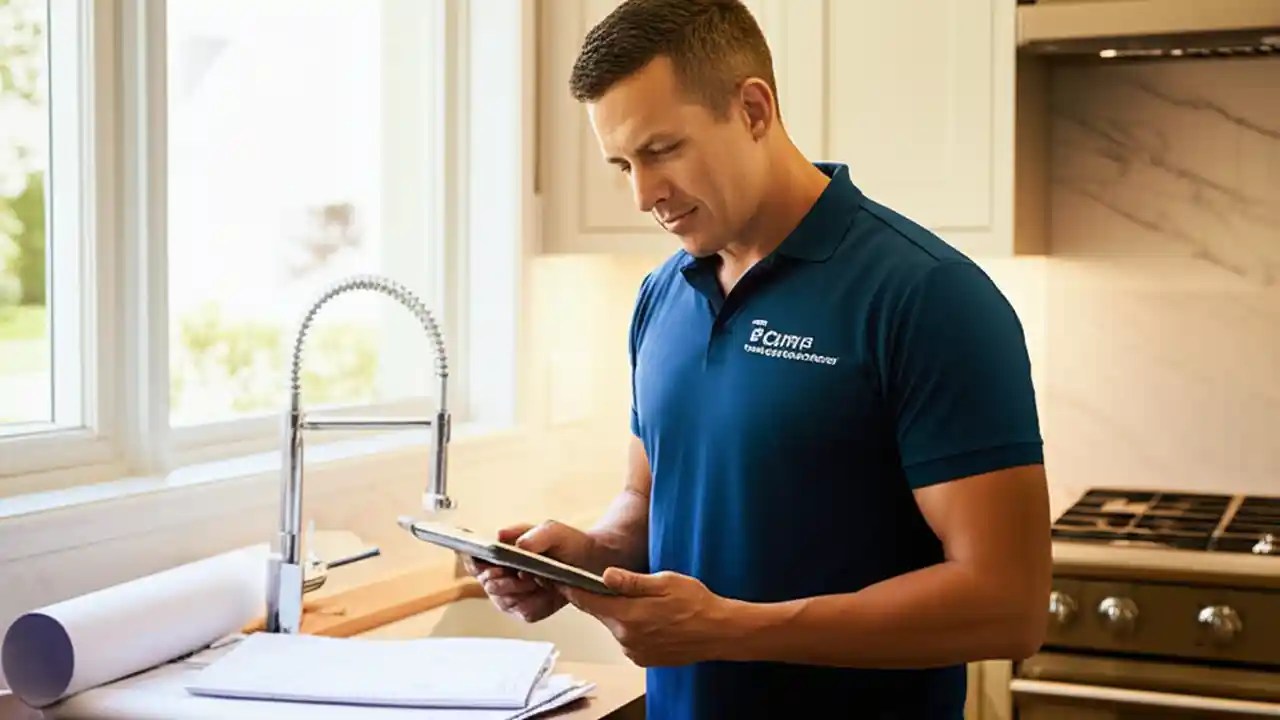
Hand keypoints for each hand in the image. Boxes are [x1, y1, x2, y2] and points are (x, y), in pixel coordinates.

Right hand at [462, 520, 594, 622]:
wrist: (591, 561)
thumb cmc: (567, 542)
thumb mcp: (553, 530)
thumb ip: (530, 533)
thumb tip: (501, 536)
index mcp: (499, 554)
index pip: (473, 561)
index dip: (475, 564)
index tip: (491, 565)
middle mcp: (501, 576)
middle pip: (488, 585)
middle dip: (505, 581)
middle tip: (522, 574)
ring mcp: (513, 596)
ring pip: (505, 602)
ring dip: (523, 592)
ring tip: (537, 580)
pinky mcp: (529, 610)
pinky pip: (526, 612)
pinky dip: (538, 603)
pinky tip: (548, 593)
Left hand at [559, 568, 732, 666]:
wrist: (720, 632)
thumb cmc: (696, 603)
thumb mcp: (665, 582)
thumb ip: (632, 581)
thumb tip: (605, 575)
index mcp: (628, 615)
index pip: (588, 601)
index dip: (572, 587)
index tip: (559, 577)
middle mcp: (626, 637)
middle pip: (601, 613)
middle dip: (600, 598)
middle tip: (610, 584)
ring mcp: (634, 651)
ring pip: (615, 626)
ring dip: (619, 614)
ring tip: (643, 602)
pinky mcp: (642, 659)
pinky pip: (627, 638)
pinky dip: (631, 627)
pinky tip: (652, 619)